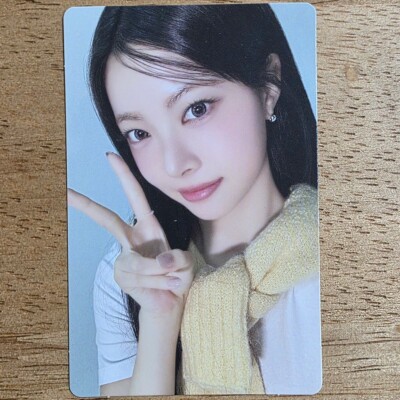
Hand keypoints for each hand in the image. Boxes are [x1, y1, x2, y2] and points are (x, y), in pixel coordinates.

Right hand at [68, 152, 193, 314]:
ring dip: (168, 273)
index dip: (124, 176)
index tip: (110, 156)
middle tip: (65, 191)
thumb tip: (160, 261)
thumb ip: (177, 260)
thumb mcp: (184, 263)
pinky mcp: (122, 277)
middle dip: (87, 205)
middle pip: (108, 220)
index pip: (135, 196)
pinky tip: (165, 288)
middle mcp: (131, 240)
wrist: (171, 302)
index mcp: (148, 227)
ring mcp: (124, 260)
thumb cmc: (178, 277)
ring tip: (174, 280)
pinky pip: (148, 277)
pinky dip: (164, 283)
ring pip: (146, 262)